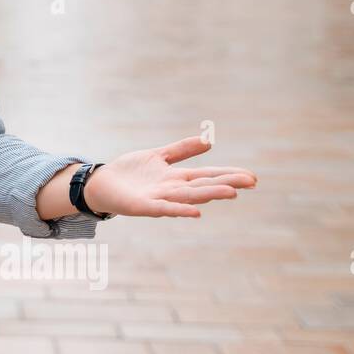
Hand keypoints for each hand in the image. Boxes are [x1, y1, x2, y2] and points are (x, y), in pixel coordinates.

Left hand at [83, 136, 257, 218]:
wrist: (101, 183)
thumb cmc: (130, 172)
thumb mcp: (158, 156)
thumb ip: (181, 150)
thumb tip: (208, 141)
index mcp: (177, 178)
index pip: (208, 176)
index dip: (229, 175)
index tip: (252, 176)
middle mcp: (172, 189)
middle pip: (203, 185)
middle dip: (227, 183)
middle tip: (251, 182)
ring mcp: (159, 198)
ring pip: (188, 196)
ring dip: (210, 195)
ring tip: (232, 192)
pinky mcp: (143, 206)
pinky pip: (164, 208)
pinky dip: (179, 210)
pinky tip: (196, 212)